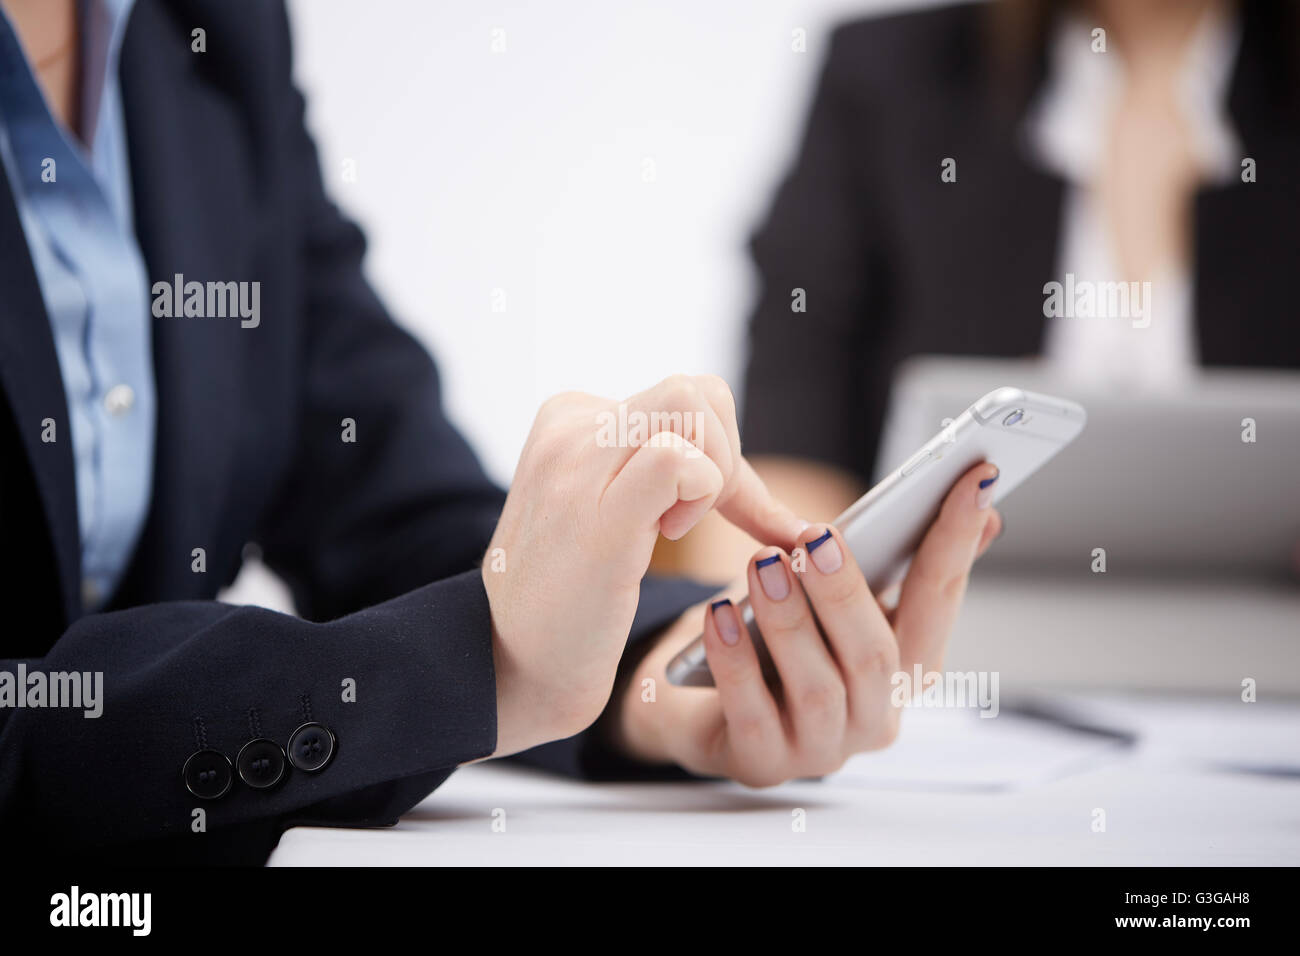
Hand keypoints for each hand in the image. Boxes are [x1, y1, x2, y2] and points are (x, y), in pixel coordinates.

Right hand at [485, 375, 806, 756]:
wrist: (512, 663)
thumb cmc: (572, 597)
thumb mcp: (615, 510)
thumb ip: (669, 477)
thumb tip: (777, 504)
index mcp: (569, 418)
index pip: (683, 395)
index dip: (718, 452)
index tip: (701, 510)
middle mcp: (568, 428)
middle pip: (695, 392)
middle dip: (724, 454)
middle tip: (690, 516)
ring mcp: (576, 467)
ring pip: (691, 406)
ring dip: (714, 473)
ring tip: (673, 527)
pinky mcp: (597, 516)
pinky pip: (680, 461)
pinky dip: (704, 494)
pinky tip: (669, 536)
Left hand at [612, 462, 1001, 784]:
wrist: (705, 706)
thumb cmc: (784, 641)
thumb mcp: (839, 598)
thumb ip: (897, 562)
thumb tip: (984, 510)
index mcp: (907, 668)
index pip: (940, 602)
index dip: (956, 540)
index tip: (974, 478)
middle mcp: (875, 716)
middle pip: (876, 656)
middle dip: (847, 592)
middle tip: (817, 536)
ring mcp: (821, 749)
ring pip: (819, 689)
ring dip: (791, 622)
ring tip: (762, 564)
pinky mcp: (763, 764)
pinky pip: (752, 712)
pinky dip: (736, 660)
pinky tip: (719, 614)